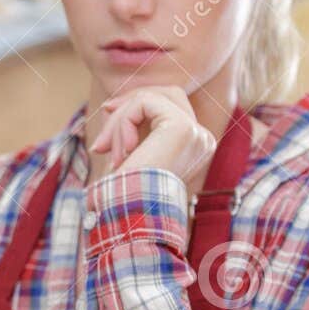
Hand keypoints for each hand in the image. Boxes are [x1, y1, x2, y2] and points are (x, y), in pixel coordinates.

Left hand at [88, 85, 215, 194]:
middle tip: (105, 110)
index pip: (171, 104)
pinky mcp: (182, 127)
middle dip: (130, 101)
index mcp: (196, 146)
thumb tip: (111, 105)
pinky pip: (145, 103)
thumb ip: (130, 130)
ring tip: (107, 148)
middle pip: (167, 93)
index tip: (108, 110)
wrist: (131, 216)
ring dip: (121, 118)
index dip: (138, 102)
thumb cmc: (125, 193)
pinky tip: (123, 151)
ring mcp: (196, 132)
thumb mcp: (129, 155)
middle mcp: (203, 138)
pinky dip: (123, 122)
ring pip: (152, 97)